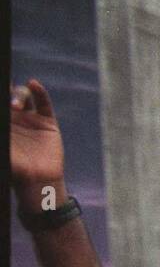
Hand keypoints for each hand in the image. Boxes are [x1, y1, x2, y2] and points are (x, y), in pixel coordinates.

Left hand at [10, 79, 65, 202]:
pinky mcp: (47, 123)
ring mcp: (31, 119)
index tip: (0, 94)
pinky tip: (33, 84)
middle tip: (8, 104)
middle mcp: (15, 117)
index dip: (0, 94)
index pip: (0, 102)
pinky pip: (44, 103)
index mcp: (4, 123)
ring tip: (16, 106)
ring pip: (23, 96)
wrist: (38, 181)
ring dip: (18, 95)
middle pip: (9, 95)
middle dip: (7, 93)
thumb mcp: (4, 149)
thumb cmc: (15, 168)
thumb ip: (3, 132)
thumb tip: (3, 124)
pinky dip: (39, 92)